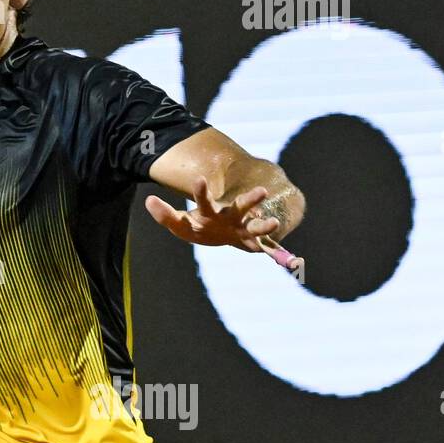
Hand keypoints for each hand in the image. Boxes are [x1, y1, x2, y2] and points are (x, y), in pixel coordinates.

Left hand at [144, 176, 303, 270]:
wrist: (216, 233)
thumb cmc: (197, 226)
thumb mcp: (179, 224)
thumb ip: (164, 214)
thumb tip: (148, 200)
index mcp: (210, 211)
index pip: (204, 200)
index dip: (201, 191)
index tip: (200, 180)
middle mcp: (230, 217)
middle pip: (241, 206)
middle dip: (251, 200)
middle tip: (262, 191)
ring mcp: (242, 230)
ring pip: (256, 226)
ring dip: (266, 225)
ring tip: (273, 224)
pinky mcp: (251, 243)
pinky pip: (267, 250)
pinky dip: (281, 256)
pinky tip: (295, 262)